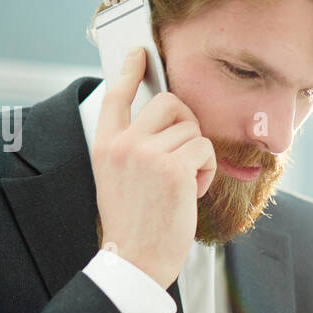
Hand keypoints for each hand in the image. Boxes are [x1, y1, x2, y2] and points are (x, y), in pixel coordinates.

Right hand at [92, 47, 216, 287]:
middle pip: (168, 102)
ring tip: (184, 184)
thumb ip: (132, 147)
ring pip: (193, 129)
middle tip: (186, 151)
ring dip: (198, 156)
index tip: (139, 53)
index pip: (115, 96)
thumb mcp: (118, 178)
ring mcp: (148, 154)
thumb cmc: (134, 223)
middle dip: (187, 122)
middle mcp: (123, 144)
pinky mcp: (174, 168)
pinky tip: (193, 191)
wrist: (136, 259)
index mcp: (105, 146)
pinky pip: (205, 149)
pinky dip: (207, 170)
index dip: (129, 70)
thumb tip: (165, 121)